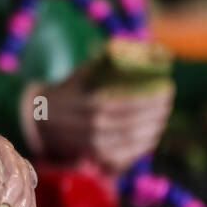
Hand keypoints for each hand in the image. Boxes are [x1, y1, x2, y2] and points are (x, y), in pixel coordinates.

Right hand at [30, 71, 173, 173]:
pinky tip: (151, 136)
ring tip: (162, 117)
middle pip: (136, 124)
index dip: (153, 99)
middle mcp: (96, 126)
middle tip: (168, 101)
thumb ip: (106, 63)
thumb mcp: (82, 73)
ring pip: (133, 141)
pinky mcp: (94, 155)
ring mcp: (95, 144)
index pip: (132, 103)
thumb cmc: (66, 91)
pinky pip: (125, 156)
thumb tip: (137, 50)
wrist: (38, 117)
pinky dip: (141, 147)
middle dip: (157, 113)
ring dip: (153, 130)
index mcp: (94, 104)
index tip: (167, 88)